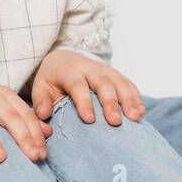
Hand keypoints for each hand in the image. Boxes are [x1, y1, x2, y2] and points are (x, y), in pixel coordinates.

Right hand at [0, 71, 52, 164]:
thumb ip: (23, 117)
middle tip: (33, 157)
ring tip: (1, 158)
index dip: (35, 134)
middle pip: (8, 116)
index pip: (25, 114)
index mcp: (4, 95)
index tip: (43, 155)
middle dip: (22, 137)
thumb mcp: (1, 103)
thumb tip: (48, 133)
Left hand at [27, 50, 145, 125]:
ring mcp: (105, 70)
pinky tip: (140, 112)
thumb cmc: (52, 80)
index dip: (83, 101)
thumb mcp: (41, 87)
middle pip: (102, 83)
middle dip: (110, 102)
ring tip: (135, 117)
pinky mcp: (115, 75)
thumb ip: (41, 101)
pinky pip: (128, 84)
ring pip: (119, 82)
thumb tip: (44, 115)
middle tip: (115, 122)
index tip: (89, 120)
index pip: (77, 85)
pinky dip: (135, 97)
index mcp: (69, 70)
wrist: (63, 60)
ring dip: (128, 99)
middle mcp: (89, 68)